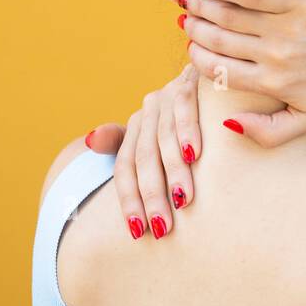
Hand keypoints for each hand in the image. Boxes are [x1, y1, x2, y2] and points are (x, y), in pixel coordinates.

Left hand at [85, 66, 201, 238]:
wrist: (216, 74)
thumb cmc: (190, 115)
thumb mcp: (155, 130)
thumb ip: (124, 140)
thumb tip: (88, 142)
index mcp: (137, 126)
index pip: (125, 167)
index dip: (129, 199)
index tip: (138, 231)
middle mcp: (148, 110)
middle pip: (142, 158)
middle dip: (151, 194)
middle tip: (163, 226)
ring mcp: (168, 95)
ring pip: (163, 138)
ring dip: (173, 170)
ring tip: (183, 199)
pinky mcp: (191, 81)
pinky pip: (185, 107)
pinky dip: (188, 130)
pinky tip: (194, 153)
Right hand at [181, 0, 305, 146]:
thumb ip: (269, 131)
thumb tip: (228, 123)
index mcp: (274, 86)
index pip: (218, 72)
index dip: (197, 59)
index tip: (191, 48)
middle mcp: (275, 57)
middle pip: (218, 41)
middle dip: (195, 28)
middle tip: (185, 18)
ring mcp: (286, 28)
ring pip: (229, 14)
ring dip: (203, 5)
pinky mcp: (299, 1)